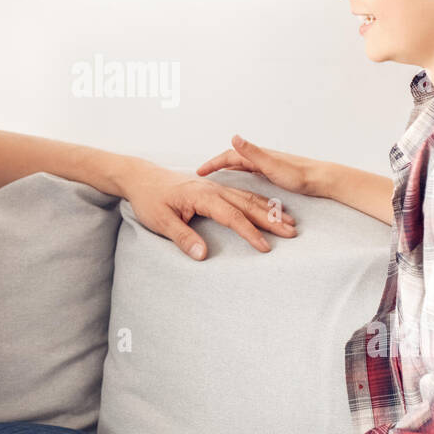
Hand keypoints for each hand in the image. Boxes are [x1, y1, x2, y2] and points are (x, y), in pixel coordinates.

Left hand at [119, 163, 296, 259]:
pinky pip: (242, 194)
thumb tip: (203, 255)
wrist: (141, 178)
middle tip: (291, 233)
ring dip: (269, 210)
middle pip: (248, 205)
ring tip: (289, 222)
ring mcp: (215, 187)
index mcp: (203, 196)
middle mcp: (213, 189)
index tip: (265, 247)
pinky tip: (269, 208)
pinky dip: (259, 202)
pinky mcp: (214, 189)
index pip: (232, 216)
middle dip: (270, 220)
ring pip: (248, 198)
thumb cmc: (149, 199)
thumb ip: (183, 237)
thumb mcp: (161, 221)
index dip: (250, 233)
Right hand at [197, 135, 338, 199]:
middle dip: (216, 165)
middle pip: (233, 159)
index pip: (228, 156)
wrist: (322, 179)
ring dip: (227, 168)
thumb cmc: (299, 175)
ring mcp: (267, 164)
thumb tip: (235, 137)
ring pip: (241, 165)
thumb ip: (253, 152)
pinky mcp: (274, 172)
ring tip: (215, 177)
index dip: (213, 163)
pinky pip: (250, 172)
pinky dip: (240, 174)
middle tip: (202, 174)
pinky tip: (241, 181)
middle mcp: (261, 157)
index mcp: (257, 156)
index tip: (199, 172)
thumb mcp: (272, 165)